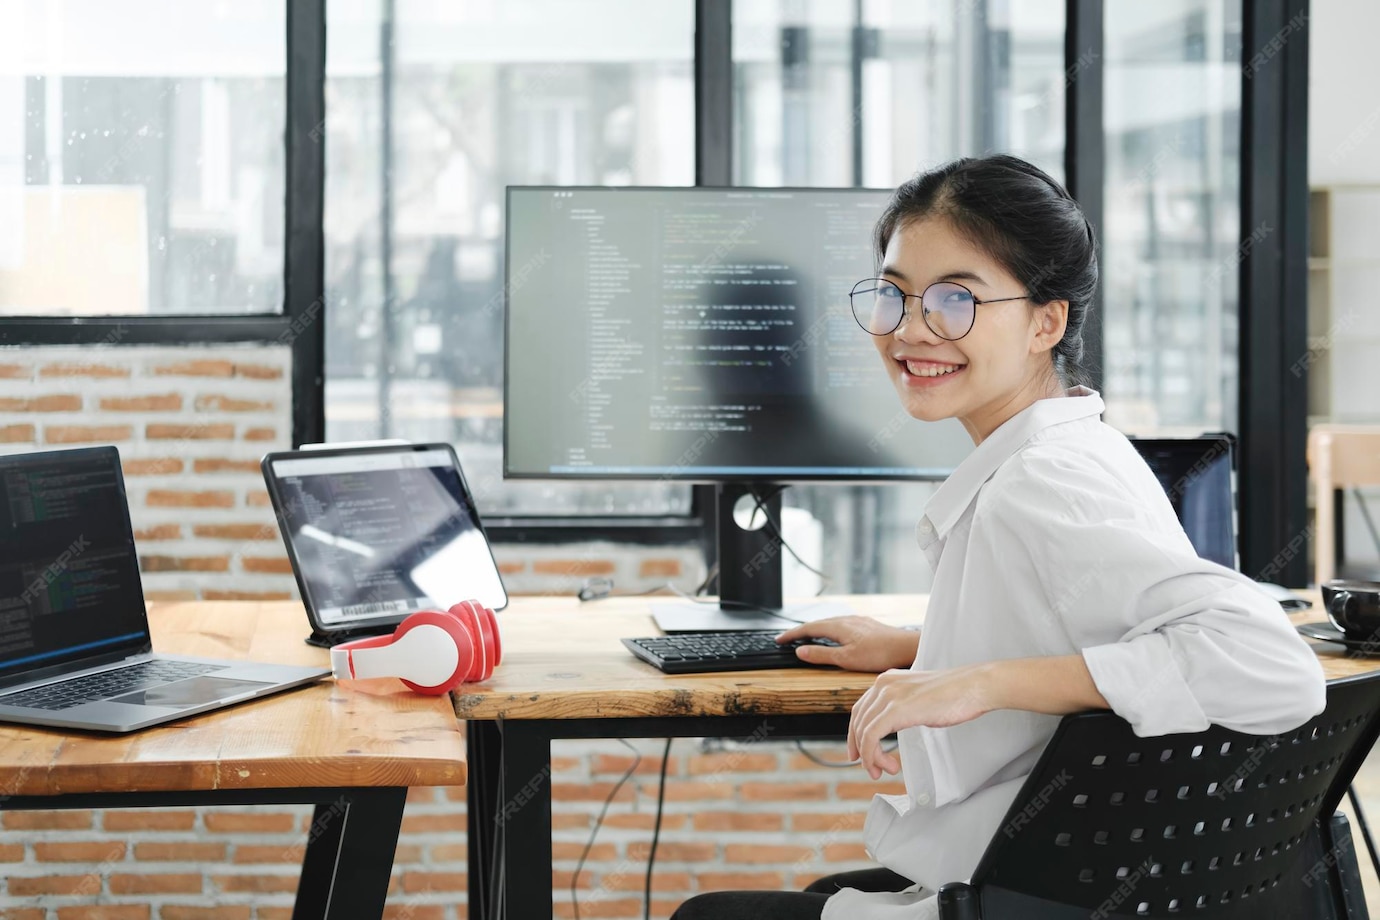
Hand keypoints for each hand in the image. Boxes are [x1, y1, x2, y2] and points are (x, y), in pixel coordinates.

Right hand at [775, 616, 919, 671]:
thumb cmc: (879, 654)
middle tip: (789, 639)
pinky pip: (841, 624)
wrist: (907, 647)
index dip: (792, 635)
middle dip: (801, 631)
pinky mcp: (867, 625)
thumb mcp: (845, 659)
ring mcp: (858, 621)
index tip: (779, 641)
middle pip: (817, 623)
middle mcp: (847, 620)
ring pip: (830, 623)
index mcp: (838, 626)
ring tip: (808, 637)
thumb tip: (800, 651)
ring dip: (816, 630)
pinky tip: (836, 636)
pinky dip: (830, 630)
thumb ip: (821, 655)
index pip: (808, 628)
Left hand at [847, 665, 993, 779]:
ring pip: (863, 731)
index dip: (855, 733)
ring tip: (883, 770)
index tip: (858, 752)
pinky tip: (885, 765)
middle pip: (857, 720)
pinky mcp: (896, 710)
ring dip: (870, 756)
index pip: (860, 708)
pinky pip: (871, 736)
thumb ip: (901, 706)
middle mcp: (883, 684)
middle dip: (859, 748)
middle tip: (869, 767)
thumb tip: (891, 724)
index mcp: (887, 679)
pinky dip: (872, 754)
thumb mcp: (918, 697)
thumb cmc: (954, 694)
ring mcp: (889, 695)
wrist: (973, 687)